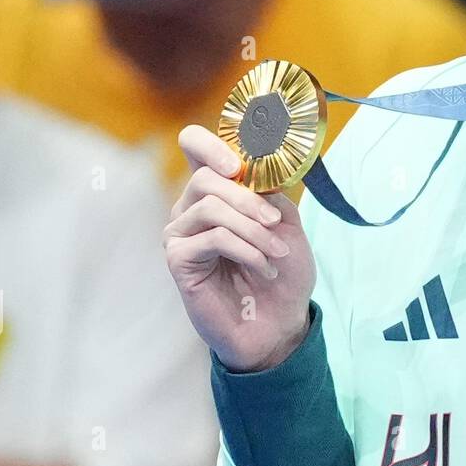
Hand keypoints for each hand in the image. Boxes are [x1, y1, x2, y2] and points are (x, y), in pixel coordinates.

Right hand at [163, 125, 315, 371]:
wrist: (280, 322)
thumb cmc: (283, 272)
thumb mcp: (287, 223)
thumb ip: (269, 192)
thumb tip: (256, 171)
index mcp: (217, 191)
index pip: (194, 146)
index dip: (210, 143)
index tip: (239, 163)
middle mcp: (191, 207)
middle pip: (206, 176)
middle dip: (248, 198)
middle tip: (275, 222)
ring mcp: (181, 233)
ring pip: (211, 207)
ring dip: (253, 230)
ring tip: (276, 252)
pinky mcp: (178, 260)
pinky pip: (213, 238)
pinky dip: (247, 250)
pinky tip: (264, 268)